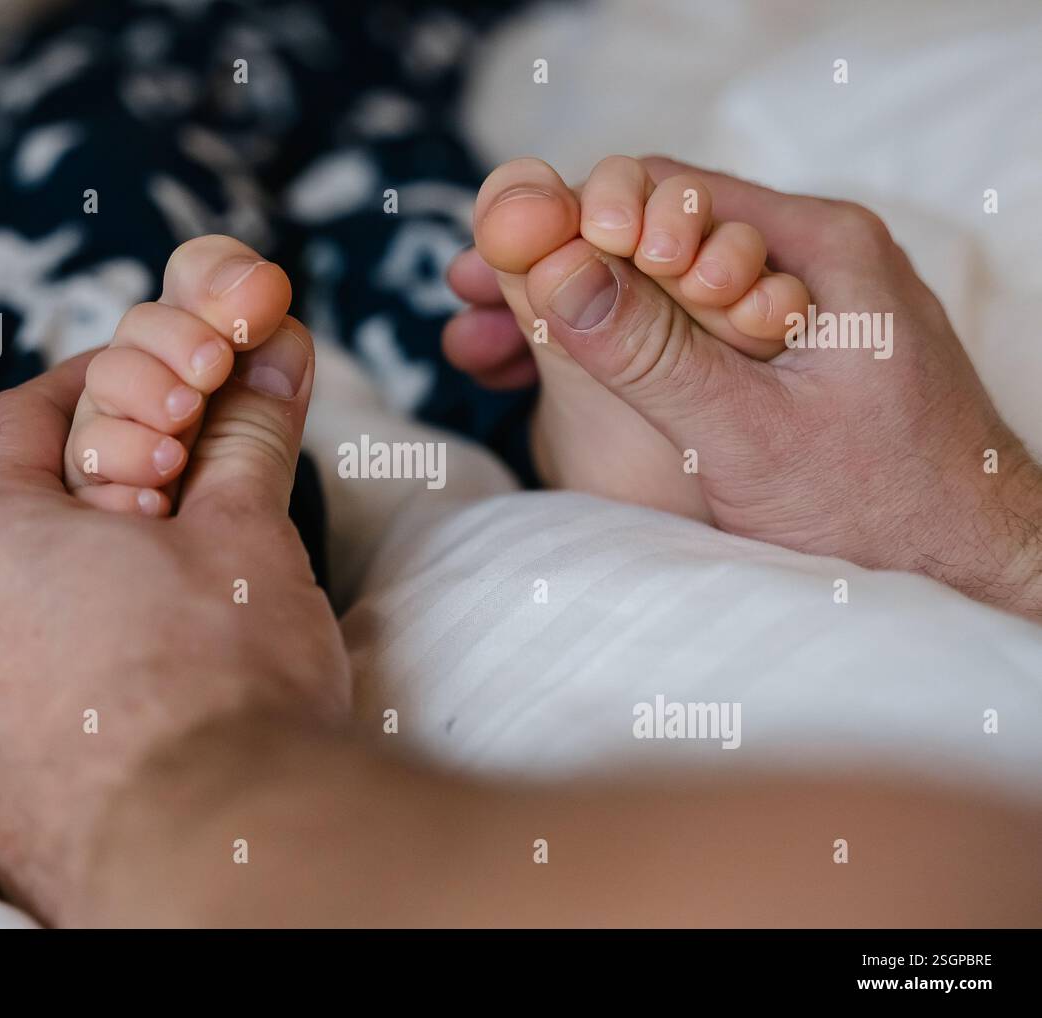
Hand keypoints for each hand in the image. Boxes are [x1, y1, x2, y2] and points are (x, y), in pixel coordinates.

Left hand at [0, 330, 348, 921]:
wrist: (213, 852)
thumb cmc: (222, 680)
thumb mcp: (247, 533)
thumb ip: (248, 437)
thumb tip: (272, 364)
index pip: (24, 418)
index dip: (96, 386)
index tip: (151, 389)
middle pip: (14, 523)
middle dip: (94, 499)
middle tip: (178, 500)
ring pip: (12, 622)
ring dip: (76, 596)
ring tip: (168, 605)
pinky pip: (16, 708)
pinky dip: (69, 680)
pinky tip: (140, 695)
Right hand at [448, 157, 1041, 616]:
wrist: (971, 573)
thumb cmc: (890, 511)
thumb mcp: (750, 436)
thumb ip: (653, 355)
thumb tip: (555, 274)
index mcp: (819, 244)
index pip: (665, 189)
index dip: (571, 220)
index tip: (502, 263)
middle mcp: (808, 260)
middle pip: (652, 235)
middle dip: (554, 269)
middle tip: (471, 299)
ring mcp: (793, 310)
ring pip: (657, 287)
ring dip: (572, 313)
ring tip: (483, 345)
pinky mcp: (779, 359)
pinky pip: (680, 333)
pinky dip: (613, 350)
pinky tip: (547, 379)